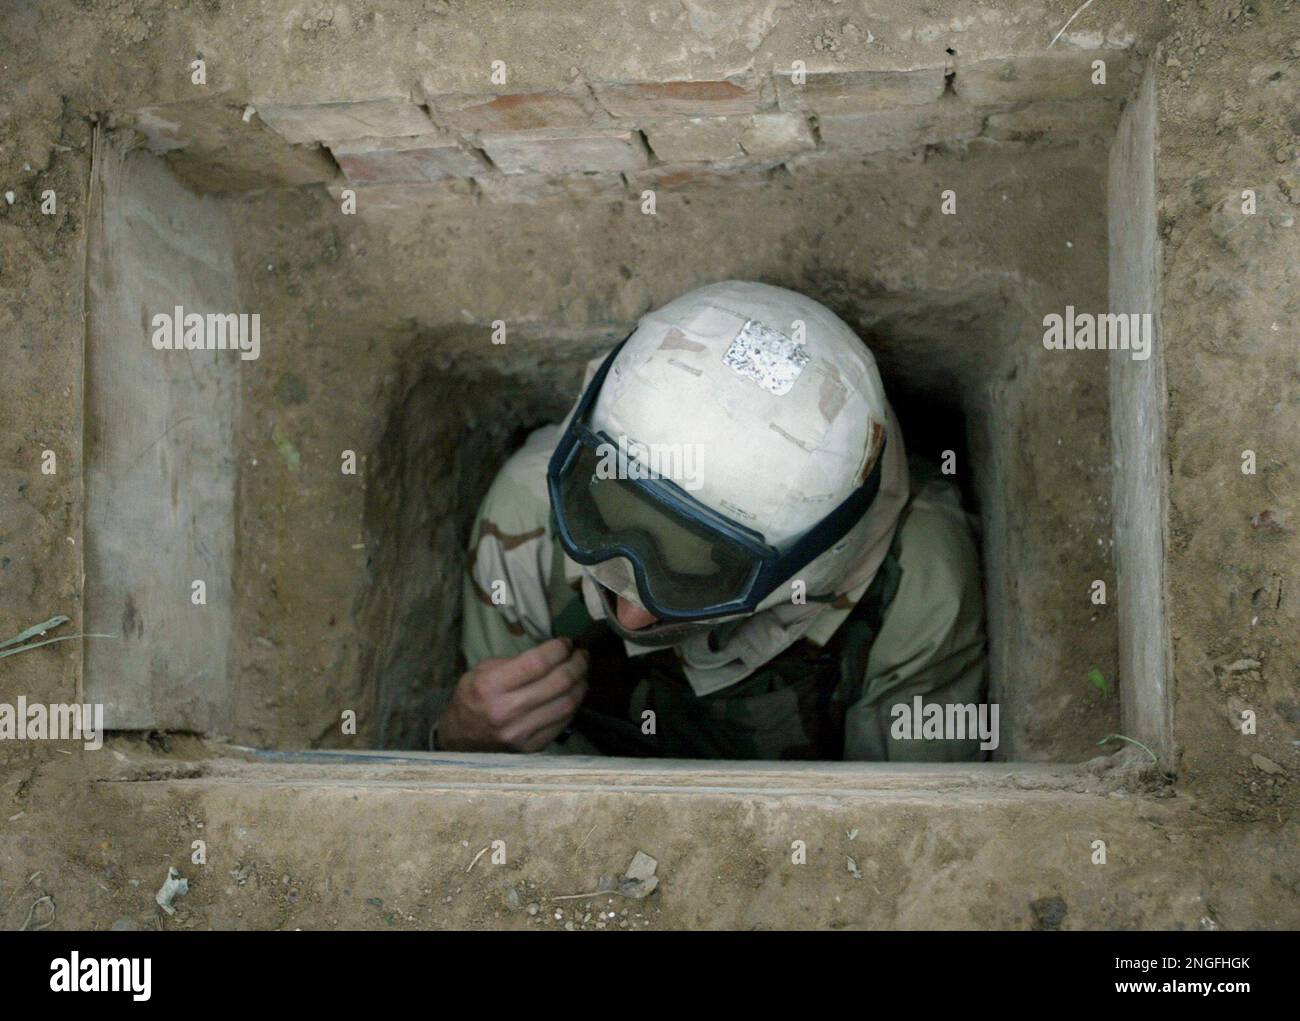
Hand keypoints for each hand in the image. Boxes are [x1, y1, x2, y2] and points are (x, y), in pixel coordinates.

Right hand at [436, 638, 588, 751]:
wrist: (460, 738)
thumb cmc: (473, 698)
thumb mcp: (482, 671)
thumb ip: (515, 662)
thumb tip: (552, 653)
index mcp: (491, 686)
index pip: (537, 663)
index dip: (559, 649)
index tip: (567, 642)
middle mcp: (507, 711)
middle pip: (558, 682)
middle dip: (577, 663)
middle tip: (582, 655)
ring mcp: (521, 732)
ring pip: (566, 704)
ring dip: (581, 684)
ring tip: (582, 673)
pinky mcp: (531, 747)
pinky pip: (563, 722)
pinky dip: (573, 704)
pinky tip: (573, 694)